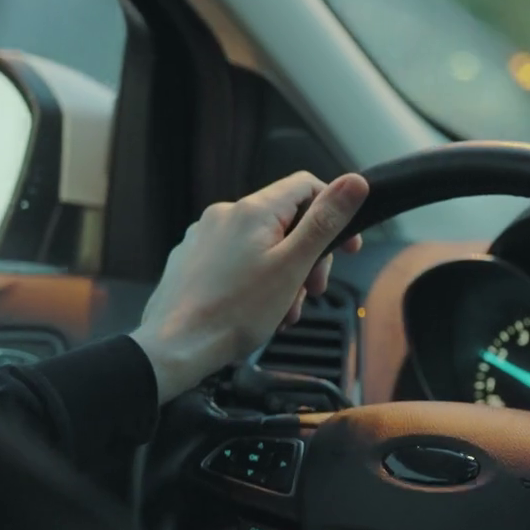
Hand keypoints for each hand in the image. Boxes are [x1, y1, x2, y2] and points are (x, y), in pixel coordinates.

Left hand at [131, 171, 368, 401]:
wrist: (174, 347)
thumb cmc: (233, 313)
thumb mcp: (293, 266)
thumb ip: (324, 222)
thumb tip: (354, 182)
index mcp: (252, 211)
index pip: (306, 186)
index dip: (334, 212)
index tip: (346, 247)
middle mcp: (224, 215)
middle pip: (285, 221)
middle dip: (307, 256)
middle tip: (313, 290)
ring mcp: (204, 237)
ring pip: (262, 245)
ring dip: (284, 275)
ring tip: (283, 311)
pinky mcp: (191, 259)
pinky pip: (237, 260)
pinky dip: (256, 281)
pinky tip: (257, 311)